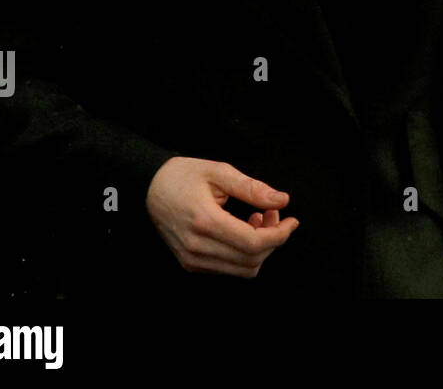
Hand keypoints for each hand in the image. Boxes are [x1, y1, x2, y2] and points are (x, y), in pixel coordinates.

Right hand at [146, 156, 298, 277]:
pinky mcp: (190, 263)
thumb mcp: (219, 171)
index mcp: (205, 221)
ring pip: (242, 269)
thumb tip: (282, 201)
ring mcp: (192, 259)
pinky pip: (229, 268)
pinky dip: (245, 254)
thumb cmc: (184, 176)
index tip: (292, 220)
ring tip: (259, 218)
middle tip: (274, 213)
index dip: (280, 235)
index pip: (253, 243)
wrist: (150, 188)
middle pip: (252, 260)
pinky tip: (244, 229)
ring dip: (260, 248)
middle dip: (273, 239)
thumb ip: (252, 188)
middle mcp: (197, 247)